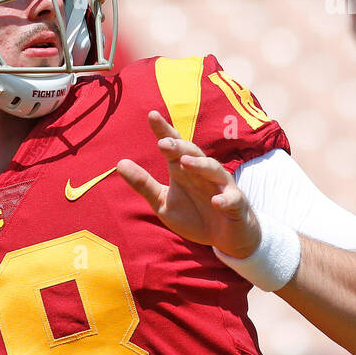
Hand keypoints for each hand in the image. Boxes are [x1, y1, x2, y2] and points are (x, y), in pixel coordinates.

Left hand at [117, 111, 260, 258]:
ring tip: (184, 162)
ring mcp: (221, 188)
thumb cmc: (192, 216)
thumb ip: (144, 184)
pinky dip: (225, 199)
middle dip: (179, 146)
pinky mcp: (235, 205)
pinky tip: (217, 201)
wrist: (223, 239)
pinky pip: (232, 199)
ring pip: (214, 170)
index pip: (173, 145)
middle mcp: (203, 174)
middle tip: (163, 143)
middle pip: (193, 153)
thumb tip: (120, 163)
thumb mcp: (162, 203)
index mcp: (183, 170)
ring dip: (200, 165)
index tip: (151, 115)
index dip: (164, 130)